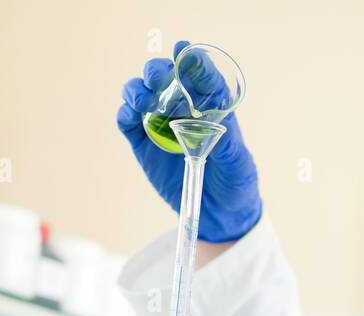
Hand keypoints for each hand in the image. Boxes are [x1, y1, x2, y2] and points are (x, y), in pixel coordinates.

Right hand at [117, 41, 262, 242]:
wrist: (221, 216)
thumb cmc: (236, 182)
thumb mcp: (238, 161)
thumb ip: (226, 141)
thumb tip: (212, 121)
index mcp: (210, 104)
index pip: (200, 74)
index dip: (191, 59)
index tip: (183, 50)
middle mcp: (182, 108)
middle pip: (163, 76)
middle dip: (157, 70)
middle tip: (157, 78)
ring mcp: (160, 125)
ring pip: (140, 94)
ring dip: (137, 90)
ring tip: (144, 102)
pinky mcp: (143, 144)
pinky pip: (127, 122)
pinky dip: (125, 113)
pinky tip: (130, 115)